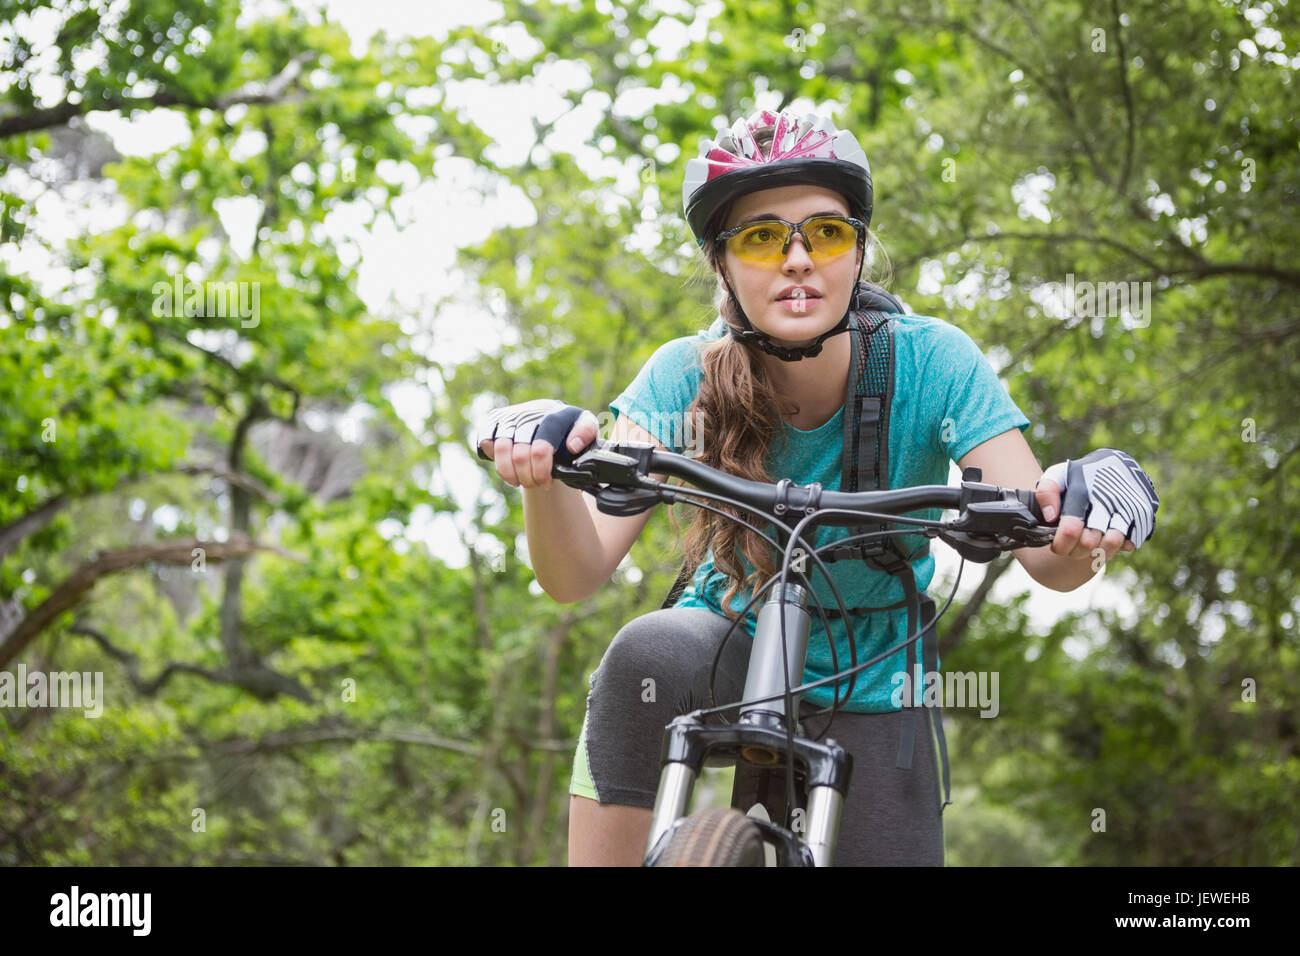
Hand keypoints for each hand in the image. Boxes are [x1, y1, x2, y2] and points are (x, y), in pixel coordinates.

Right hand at [473, 399, 599, 488]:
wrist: (552, 422)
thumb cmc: (570, 433)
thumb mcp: (588, 432)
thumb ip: (586, 434)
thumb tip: (572, 445)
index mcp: (554, 414)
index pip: (541, 448)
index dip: (541, 471)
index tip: (547, 483)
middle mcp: (530, 412)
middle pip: (520, 454)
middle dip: (528, 477)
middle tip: (536, 484)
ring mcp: (511, 415)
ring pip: (501, 449)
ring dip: (510, 473)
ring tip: (520, 482)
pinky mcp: (495, 420)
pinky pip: (486, 442)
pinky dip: (496, 460)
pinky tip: (509, 469)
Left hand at [1034, 448, 1158, 563]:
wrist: (1116, 462)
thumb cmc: (1080, 475)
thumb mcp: (1058, 476)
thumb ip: (1046, 493)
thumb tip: (1050, 517)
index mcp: (1082, 489)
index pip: (1071, 529)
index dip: (1061, 544)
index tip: (1057, 544)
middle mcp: (1108, 498)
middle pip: (1090, 542)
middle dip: (1076, 550)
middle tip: (1073, 545)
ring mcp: (1128, 506)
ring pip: (1112, 544)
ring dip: (1098, 551)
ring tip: (1090, 543)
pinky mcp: (1143, 513)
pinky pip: (1131, 542)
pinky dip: (1119, 546)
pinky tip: (1109, 535)